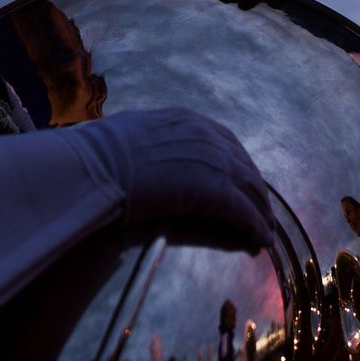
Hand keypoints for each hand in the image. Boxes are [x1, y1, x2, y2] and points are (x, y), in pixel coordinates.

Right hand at [71, 108, 272, 251]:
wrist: (95, 168)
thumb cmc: (98, 154)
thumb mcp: (129, 137)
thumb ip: (148, 143)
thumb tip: (147, 156)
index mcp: (183, 119)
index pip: (223, 140)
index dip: (236, 164)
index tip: (240, 181)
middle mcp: (205, 135)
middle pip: (242, 164)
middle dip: (254, 189)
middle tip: (260, 210)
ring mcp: (213, 161)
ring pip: (249, 188)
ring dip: (259, 212)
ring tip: (264, 231)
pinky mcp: (215, 190)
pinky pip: (242, 211)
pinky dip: (254, 226)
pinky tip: (259, 241)